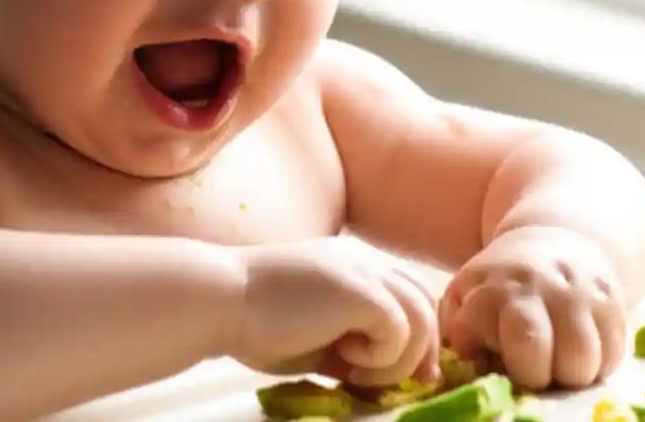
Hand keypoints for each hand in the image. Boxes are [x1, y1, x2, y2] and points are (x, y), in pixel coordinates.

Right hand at [230, 237, 440, 386]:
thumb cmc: (252, 322)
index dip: (415, 335)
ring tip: (357, 373)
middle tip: (406, 384)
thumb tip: (379, 377)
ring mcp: (366, 271)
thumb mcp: (312, 337)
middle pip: (424, 303)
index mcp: (352, 265)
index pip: (407, 293)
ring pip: (421, 318)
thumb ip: (347, 346)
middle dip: (422, 350)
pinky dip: (380, 356)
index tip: (407, 373)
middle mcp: (365, 260)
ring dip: (399, 359)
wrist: (221, 300)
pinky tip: (342, 358)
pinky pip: (400, 331)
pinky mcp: (363, 292)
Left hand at [439, 226, 625, 389]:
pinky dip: (599, 365)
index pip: (477, 330)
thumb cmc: (502, 282)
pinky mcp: (612, 301)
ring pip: (580, 359)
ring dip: (569, 374)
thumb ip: (456, 330)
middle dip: (530, 374)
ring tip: (558, 363)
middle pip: (532, 347)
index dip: (480, 356)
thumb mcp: (466, 293)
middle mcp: (535, 286)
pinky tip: (582, 350)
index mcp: (490, 287)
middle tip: (530, 369)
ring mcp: (577, 292)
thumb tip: (454, 370)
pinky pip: (611, 354)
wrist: (556, 239)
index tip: (485, 355)